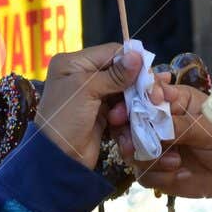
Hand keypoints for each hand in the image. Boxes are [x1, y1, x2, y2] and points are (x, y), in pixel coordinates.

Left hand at [33, 43, 139, 169]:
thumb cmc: (65, 119)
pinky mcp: (101, 113)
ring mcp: (92, 95)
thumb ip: (115, 74)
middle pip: (121, 71)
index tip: (149, 75)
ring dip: (131, 103)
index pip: (111, 52)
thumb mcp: (87, 90)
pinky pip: (122, 106)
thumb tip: (138, 55)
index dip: (132, 62)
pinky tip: (126, 122)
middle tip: (153, 97)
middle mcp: (82, 75)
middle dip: (135, 85)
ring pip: (124, 90)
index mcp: (73, 63)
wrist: (58, 159)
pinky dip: (128, 114)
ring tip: (127, 116)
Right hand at [106, 82, 211, 205]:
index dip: (131, 100)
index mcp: (173, 100)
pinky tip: (180, 174)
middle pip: (127, 122)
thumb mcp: (209, 129)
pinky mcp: (155, 170)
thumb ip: (179, 124)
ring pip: (131, 150)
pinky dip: (159, 176)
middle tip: (135, 143)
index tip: (125, 111)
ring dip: (149, 158)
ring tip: (175, 162)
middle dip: (130, 133)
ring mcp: (154, 145)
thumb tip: (151, 117)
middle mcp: (158, 120)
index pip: (143, 93)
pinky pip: (143, 173)